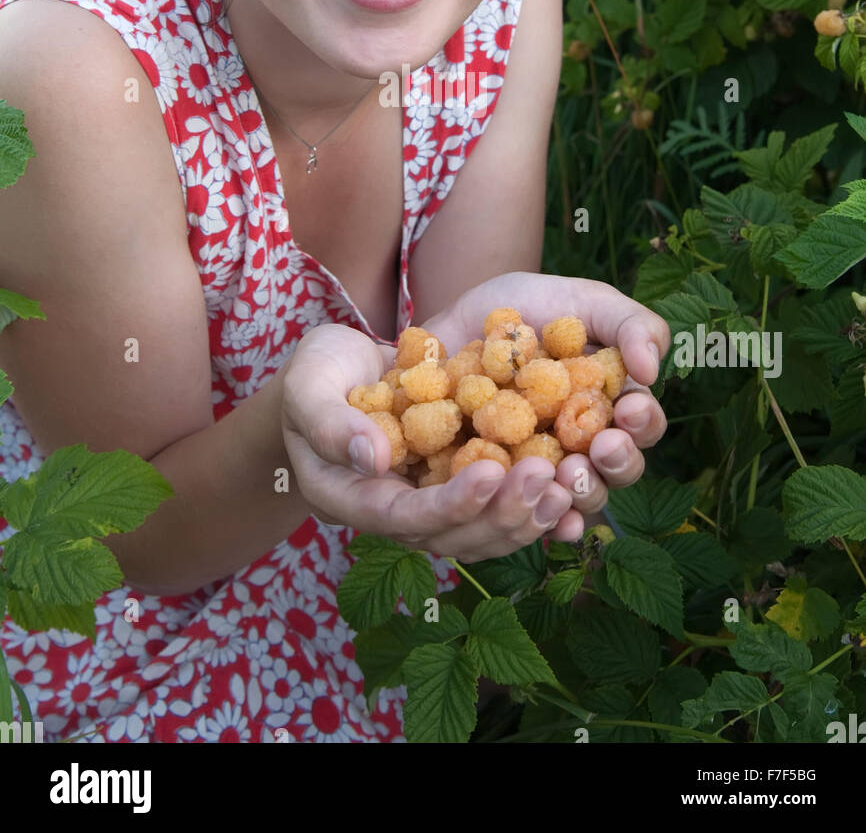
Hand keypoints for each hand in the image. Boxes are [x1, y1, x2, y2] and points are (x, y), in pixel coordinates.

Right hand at [279, 323, 586, 562]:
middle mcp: (393, 515)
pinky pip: (497, 507)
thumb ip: (332, 422)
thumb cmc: (315, 372)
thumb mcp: (309, 384)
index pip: (405, 518)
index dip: (451, 503)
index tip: (491, 472)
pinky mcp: (456, 486)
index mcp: (350, 499)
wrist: (336, 369)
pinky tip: (572, 483)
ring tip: (569, 483)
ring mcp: (428, 504)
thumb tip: (372, 458)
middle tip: (548, 476)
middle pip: (453, 537)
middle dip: (503, 512)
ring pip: (482, 532)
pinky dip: (533, 502)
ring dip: (528, 514)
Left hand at [421, 272, 669, 543]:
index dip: (642, 422)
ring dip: (581, 492)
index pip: (641, 425)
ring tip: (567, 473)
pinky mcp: (498, 483)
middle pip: (615, 471)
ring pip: (574, 498)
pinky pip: (523, 515)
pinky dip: (540, 523)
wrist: (458, 317)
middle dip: (616, 463)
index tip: (629, 408)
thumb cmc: (528, 306)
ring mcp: (541, 467)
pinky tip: (548, 521)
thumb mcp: (585, 300)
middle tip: (602, 447)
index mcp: (611, 405)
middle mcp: (583, 444)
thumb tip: (651, 371)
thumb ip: (629, 325)